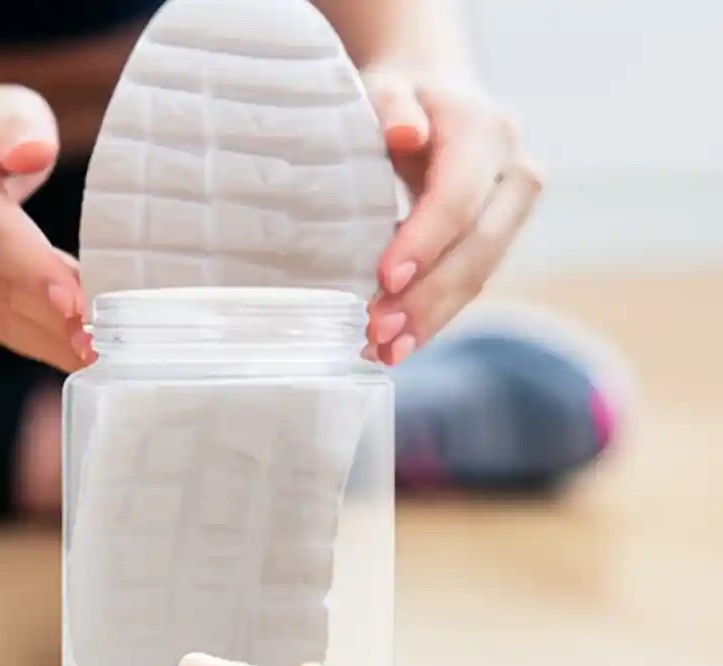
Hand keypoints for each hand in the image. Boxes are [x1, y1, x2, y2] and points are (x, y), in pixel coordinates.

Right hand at [0, 84, 90, 371]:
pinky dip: (36, 340)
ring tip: (100, 359)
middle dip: (50, 322)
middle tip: (105, 346)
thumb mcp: (2, 104)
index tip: (77, 303)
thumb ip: (21, 125)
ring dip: (47, 341)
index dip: (34, 270)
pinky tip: (75, 353)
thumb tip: (32, 154)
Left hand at [360, 68, 544, 364]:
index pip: (458, 197)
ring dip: (432, 318)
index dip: (425, 241)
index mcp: (485, 132)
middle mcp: (514, 172)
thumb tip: (406, 135)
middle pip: (477, 247)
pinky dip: (435, 316)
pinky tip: (398, 345)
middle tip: (379, 332)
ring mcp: (515, 209)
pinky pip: (471, 281)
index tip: (385, 280)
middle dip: (428, 296)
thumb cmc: (400, 93)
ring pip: (479, 273)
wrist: (435, 93)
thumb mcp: (387, 86)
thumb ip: (392, 107)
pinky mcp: (500, 237)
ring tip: (385, 351)